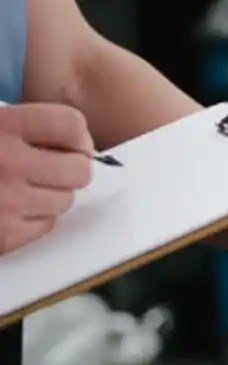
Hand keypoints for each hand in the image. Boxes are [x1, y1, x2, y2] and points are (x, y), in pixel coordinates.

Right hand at [0, 104, 93, 253]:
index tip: (71, 142)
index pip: (70, 125)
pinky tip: (9, 207)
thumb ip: (24, 128)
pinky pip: (46, 225)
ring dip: (51, 194)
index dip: (76, 136)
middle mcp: (8, 164)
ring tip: (20, 186)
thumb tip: (78, 144)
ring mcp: (7, 203)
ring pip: (65, 200)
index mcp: (1, 127)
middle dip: (70, 169)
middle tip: (50, 168)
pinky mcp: (5, 235)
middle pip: (80, 170)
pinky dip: (33, 218)